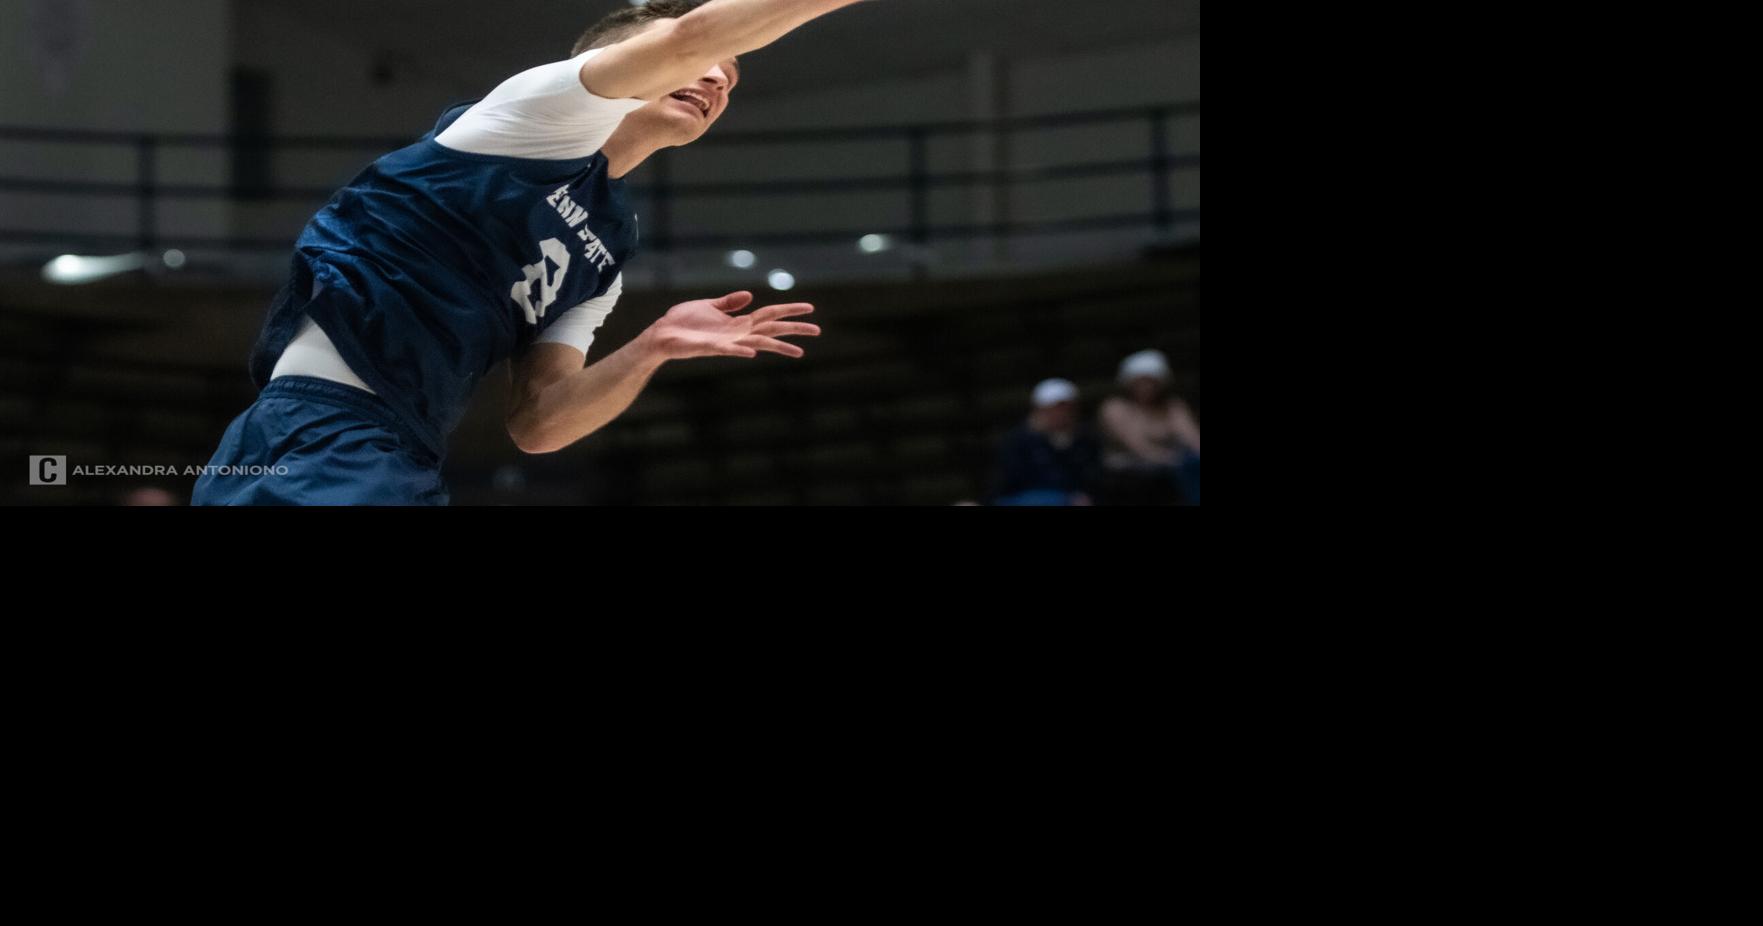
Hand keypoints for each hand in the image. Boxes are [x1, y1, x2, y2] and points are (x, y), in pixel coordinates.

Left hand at [644, 291, 818, 360]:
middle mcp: (737, 334)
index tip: (810, 308)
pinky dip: (740, 350)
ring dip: (777, 346)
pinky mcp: (710, 347)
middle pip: (772, 330)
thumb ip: (729, 303)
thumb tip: (750, 296)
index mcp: (738, 323)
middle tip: (818, 330)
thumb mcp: (708, 306)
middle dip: (794, 330)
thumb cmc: (682, 322)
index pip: (770, 315)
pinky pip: (728, 350)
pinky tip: (753, 352)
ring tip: (798, 351)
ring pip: (758, 343)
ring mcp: (726, 342)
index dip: (790, 311)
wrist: (660, 334)